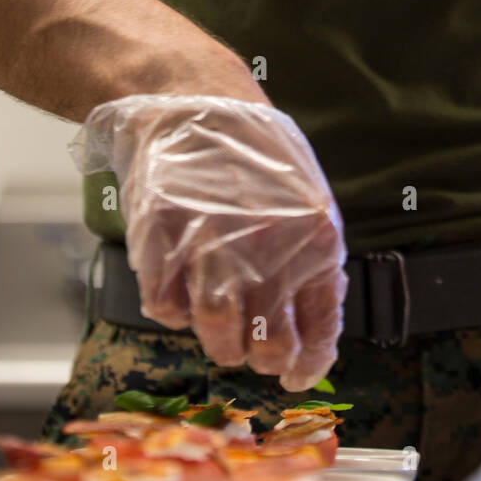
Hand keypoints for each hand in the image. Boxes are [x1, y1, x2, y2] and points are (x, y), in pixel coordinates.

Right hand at [70, 95, 346, 390]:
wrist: (196, 103)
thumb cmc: (256, 155)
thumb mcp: (307, 201)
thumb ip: (311, 261)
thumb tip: (310, 327)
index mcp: (314, 238)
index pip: (318, 328)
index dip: (307, 365)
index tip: (296, 376)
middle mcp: (266, 247)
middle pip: (266, 345)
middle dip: (261, 359)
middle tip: (252, 351)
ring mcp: (211, 245)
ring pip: (216, 334)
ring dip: (219, 344)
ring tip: (219, 330)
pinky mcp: (162, 241)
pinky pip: (167, 308)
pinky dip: (174, 312)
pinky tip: (182, 291)